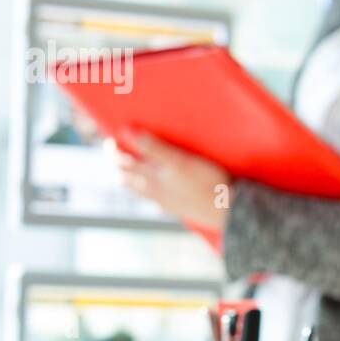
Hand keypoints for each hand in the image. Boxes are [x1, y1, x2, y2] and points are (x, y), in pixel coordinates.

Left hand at [114, 129, 231, 230]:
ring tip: (130, 172)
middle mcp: (155, 192)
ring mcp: (166, 202)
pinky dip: (152, 195)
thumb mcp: (179, 161)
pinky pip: (159, 202)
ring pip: (141, 192)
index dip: (114, 151)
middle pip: (128, 179)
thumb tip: (126, 130)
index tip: (111, 139)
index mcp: (151, 178)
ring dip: (132, 181)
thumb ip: (153, 147)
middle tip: (117, 153)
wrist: (228, 210)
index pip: (123, 163)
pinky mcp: (179, 209)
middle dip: (119, 166)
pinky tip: (158, 195)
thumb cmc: (207, 183)